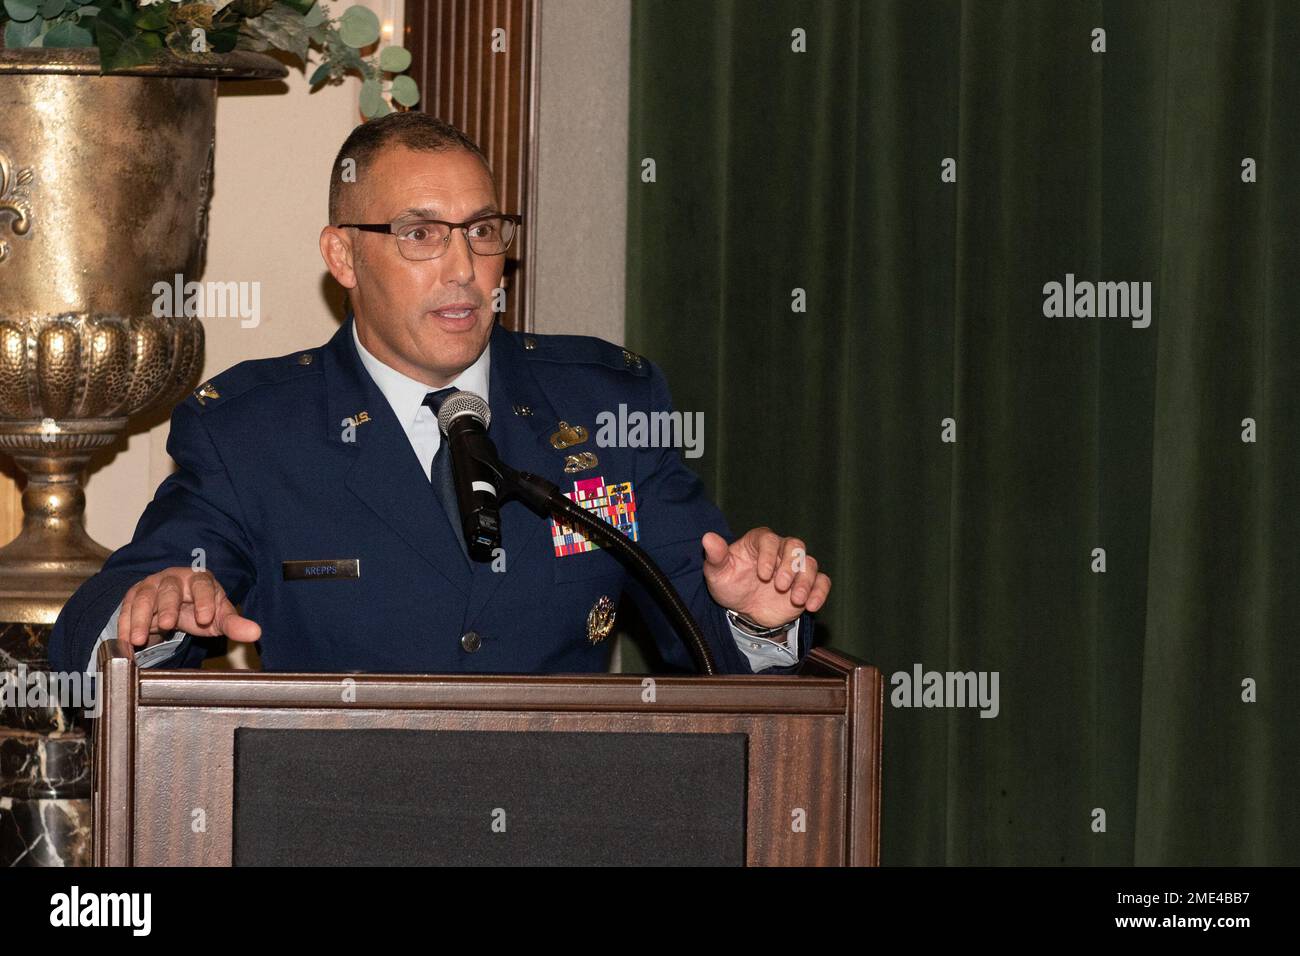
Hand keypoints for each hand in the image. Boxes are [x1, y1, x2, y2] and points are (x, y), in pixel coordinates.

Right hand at [117, 568, 260, 649]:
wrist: (174, 606)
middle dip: (168, 606)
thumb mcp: (219, 617)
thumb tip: (256, 633)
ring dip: (139, 618)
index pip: (203, 585)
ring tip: (138, 640)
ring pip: (144, 598)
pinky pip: (125, 611)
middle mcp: (174, 579)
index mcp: (200, 580)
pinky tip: (125, 644)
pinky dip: (124, 628)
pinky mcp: (133, 597)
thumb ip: (235, 624)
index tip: (206, 619)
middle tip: (168, 624)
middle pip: (169, 589)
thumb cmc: (201, 609)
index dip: (205, 600)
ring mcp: (151, 586)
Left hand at [701, 527, 830, 628]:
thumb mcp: (718, 573)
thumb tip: (708, 537)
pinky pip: (822, 582)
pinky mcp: (807, 584)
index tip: (763, 575)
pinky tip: (810, 606)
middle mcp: (781, 550)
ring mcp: (796, 568)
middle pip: (795, 546)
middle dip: (790, 566)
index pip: (769, 539)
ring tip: (796, 600)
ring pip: (810, 564)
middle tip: (780, 585)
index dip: (769, 555)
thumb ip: (715, 556)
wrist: (743, 611)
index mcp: (759, 542)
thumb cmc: (730, 584)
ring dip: (805, 581)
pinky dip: (820, 592)